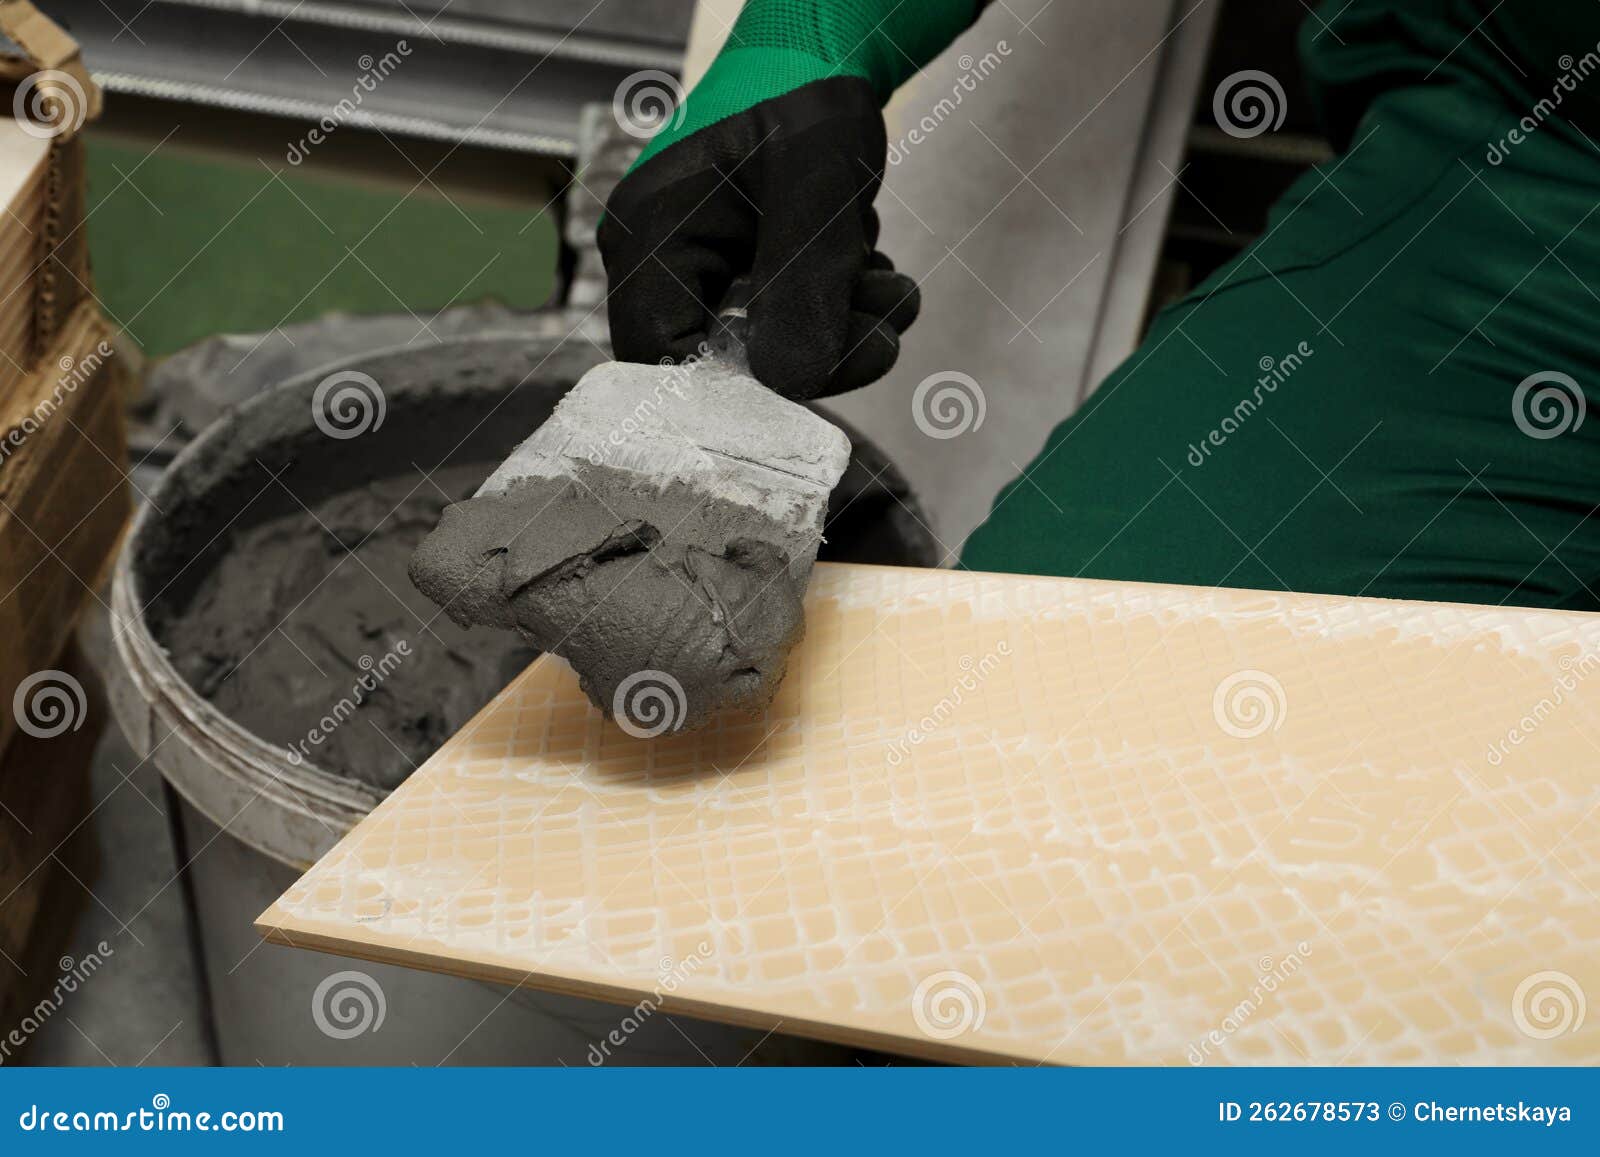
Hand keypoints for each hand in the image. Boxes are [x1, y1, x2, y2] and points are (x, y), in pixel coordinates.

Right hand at [596, 0, 983, 400]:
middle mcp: (655, 255)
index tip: (823, 369)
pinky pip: (775, 320)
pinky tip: (867, 273)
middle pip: (715, 360)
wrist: (824, 50)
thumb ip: (806, 284)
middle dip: (809, 353)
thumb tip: (792, 381)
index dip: (739, 388)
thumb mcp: (820, 187)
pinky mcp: (730, 266)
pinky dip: (830, 311)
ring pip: (757, 345)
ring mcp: (691, 262)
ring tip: (890, 290)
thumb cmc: (810, 95)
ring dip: (834, 333)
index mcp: (650, 232)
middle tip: (885, 326)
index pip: (659, 358)